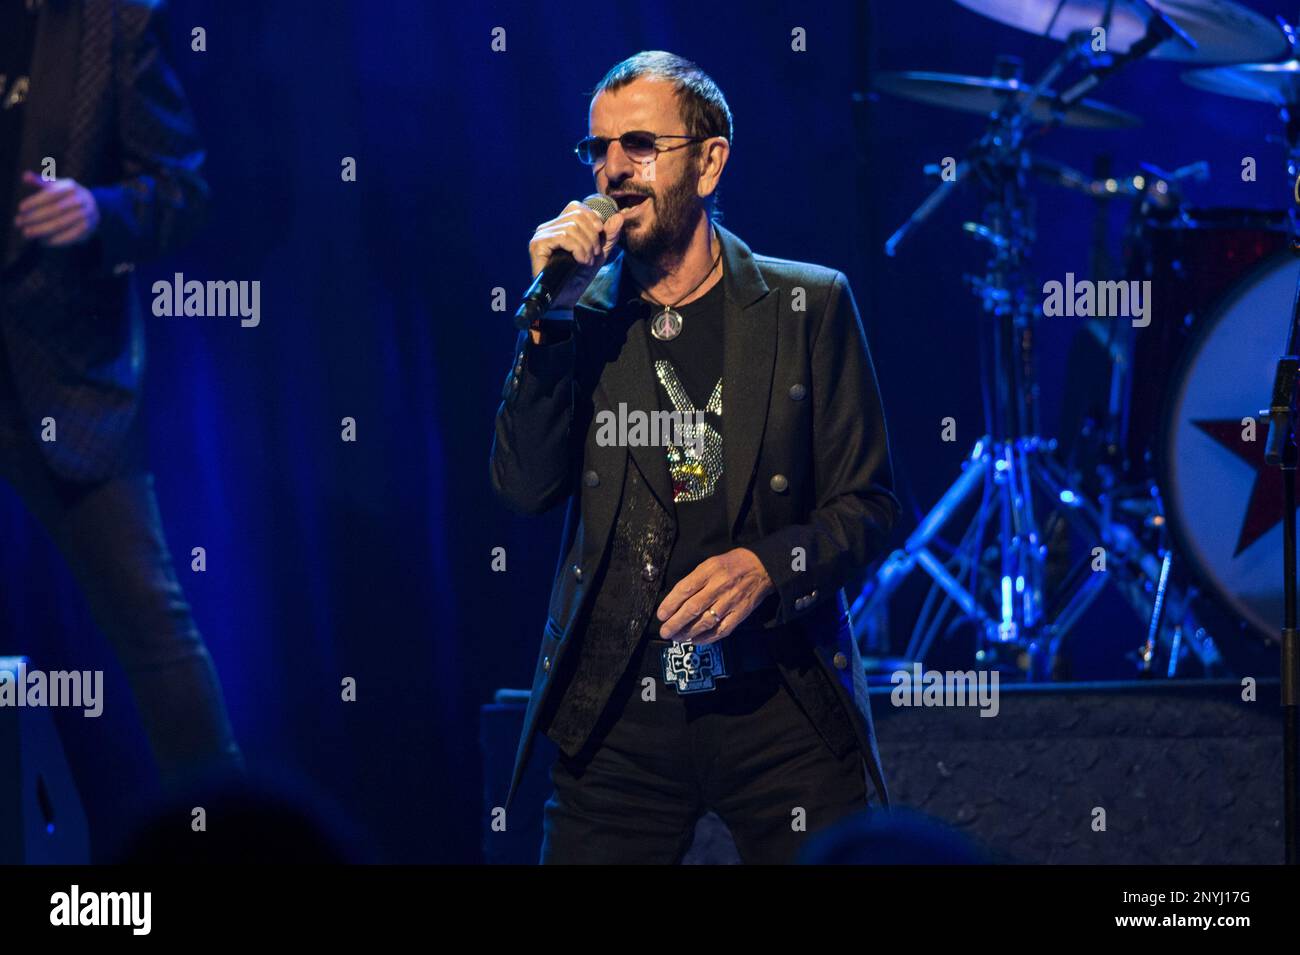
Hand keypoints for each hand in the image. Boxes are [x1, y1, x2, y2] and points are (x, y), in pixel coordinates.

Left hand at [15, 172, 99, 246]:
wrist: (94, 206)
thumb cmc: (66, 195)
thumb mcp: (56, 185)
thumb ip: (40, 182)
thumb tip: (25, 176)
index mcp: (71, 187)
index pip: (50, 195)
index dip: (35, 202)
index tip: (20, 208)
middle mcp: (81, 200)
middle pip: (54, 211)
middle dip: (34, 218)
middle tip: (18, 223)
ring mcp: (86, 215)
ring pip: (61, 224)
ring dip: (41, 230)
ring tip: (26, 233)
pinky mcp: (88, 228)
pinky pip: (70, 236)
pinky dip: (55, 240)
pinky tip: (42, 241)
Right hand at [527, 200, 624, 311]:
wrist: (567, 299)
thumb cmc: (580, 277)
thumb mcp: (600, 254)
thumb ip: (609, 236)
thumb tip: (619, 216)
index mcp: (560, 226)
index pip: (576, 207)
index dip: (592, 218)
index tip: (600, 236)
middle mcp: (548, 228)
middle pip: (576, 216)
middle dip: (592, 237)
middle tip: (593, 255)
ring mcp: (541, 236)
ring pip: (572, 228)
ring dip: (586, 246)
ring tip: (586, 261)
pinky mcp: (537, 245)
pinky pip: (563, 237)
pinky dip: (577, 249)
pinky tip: (580, 261)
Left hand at [655, 548, 774, 644]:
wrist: (762, 567)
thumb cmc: (733, 564)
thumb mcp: (711, 563)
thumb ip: (695, 579)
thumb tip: (676, 599)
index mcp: (709, 571)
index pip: (685, 589)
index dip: (670, 604)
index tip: (661, 615)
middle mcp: (719, 586)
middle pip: (692, 608)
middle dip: (675, 623)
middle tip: (664, 631)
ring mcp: (730, 602)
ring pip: (705, 622)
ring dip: (688, 633)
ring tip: (676, 638)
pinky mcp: (739, 614)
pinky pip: (721, 630)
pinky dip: (707, 638)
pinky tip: (695, 641)